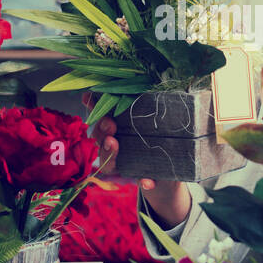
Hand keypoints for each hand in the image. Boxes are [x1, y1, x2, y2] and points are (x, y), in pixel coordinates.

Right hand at [81, 91, 190, 226]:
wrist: (174, 176)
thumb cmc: (162, 142)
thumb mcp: (157, 122)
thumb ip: (150, 107)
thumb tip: (152, 80)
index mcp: (119, 131)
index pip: (102, 117)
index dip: (93, 107)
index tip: (88, 96)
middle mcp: (116, 148)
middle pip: (99, 138)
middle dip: (101, 130)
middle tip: (110, 125)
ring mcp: (126, 167)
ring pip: (108, 163)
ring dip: (109, 154)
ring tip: (114, 145)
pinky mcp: (144, 181)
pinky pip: (141, 182)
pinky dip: (144, 181)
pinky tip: (147, 181)